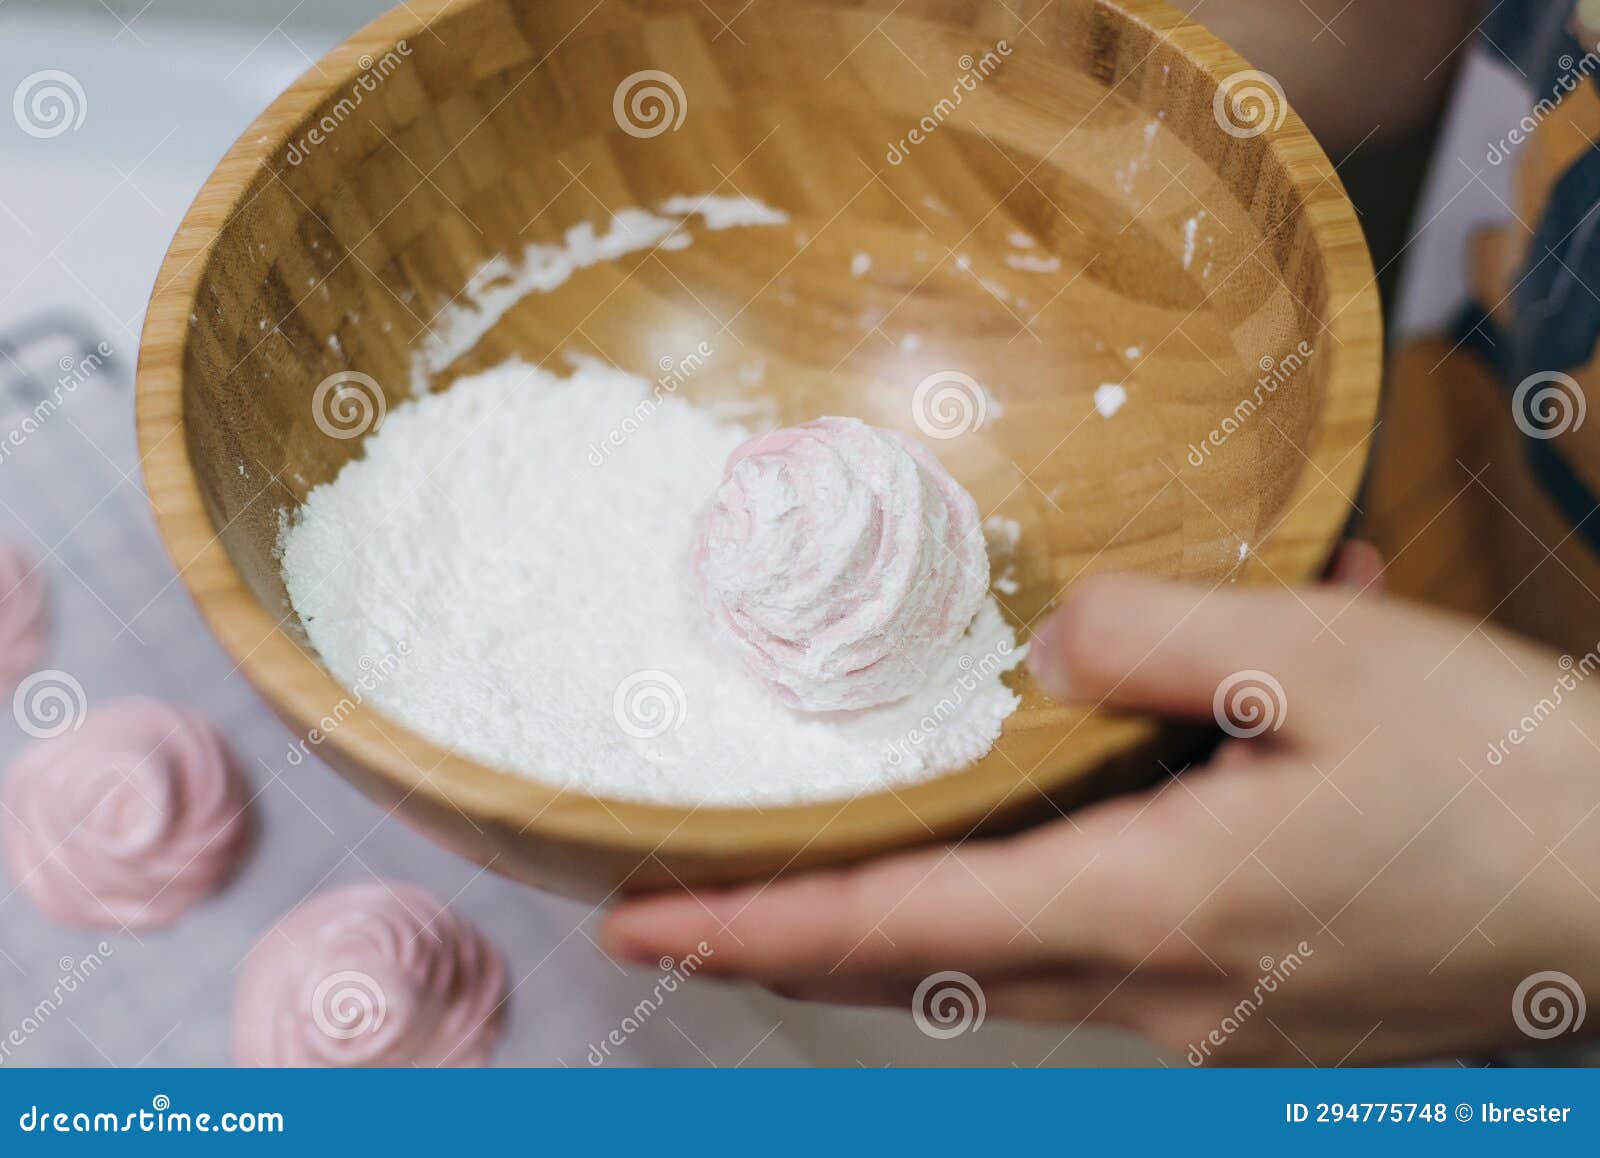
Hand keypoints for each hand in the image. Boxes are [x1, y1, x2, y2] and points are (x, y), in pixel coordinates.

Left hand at [601, 553, 1599, 1063]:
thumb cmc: (1502, 784)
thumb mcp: (1320, 660)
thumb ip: (1151, 640)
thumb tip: (1044, 653)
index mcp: (1146, 906)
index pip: (894, 928)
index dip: (750, 924)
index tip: (637, 915)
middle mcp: (1151, 990)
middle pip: (924, 965)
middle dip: (795, 931)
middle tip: (685, 898)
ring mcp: (1201, 1013)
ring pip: (1006, 954)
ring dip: (926, 899)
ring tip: (864, 830)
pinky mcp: (1252, 1002)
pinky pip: (1112, 934)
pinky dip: (1069, 867)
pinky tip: (1135, 769)